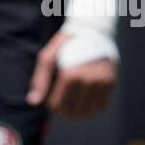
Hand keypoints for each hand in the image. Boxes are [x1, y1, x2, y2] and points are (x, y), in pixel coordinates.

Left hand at [27, 0, 119, 117]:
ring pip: (88, 112)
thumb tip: (33, 102)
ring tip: (71, 107)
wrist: (92, 30)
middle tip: (59, 106)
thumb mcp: (48, 57)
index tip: (49, 102)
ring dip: (78, 113)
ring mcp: (103, 82)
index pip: (58, 103)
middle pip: (73, 110)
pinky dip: (92, 109)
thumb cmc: (65, 44)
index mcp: (71, 73)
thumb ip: (40, 81)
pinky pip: (102, 107)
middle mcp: (89, 79)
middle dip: (63, 111)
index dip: (51, 106)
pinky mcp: (112, 83)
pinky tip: (84, 103)